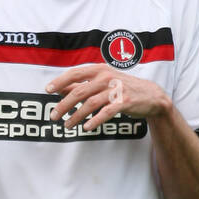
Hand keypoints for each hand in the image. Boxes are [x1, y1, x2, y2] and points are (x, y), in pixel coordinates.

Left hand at [44, 64, 170, 132]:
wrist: (150, 96)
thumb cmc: (121, 88)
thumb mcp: (102, 83)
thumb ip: (82, 85)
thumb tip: (60, 89)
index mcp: (99, 70)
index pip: (75, 74)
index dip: (60, 81)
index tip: (47, 90)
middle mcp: (106, 77)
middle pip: (79, 92)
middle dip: (64, 105)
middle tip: (54, 116)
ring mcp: (116, 89)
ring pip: (90, 104)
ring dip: (76, 116)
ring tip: (67, 125)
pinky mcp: (124, 102)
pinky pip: (105, 113)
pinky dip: (94, 121)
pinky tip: (86, 128)